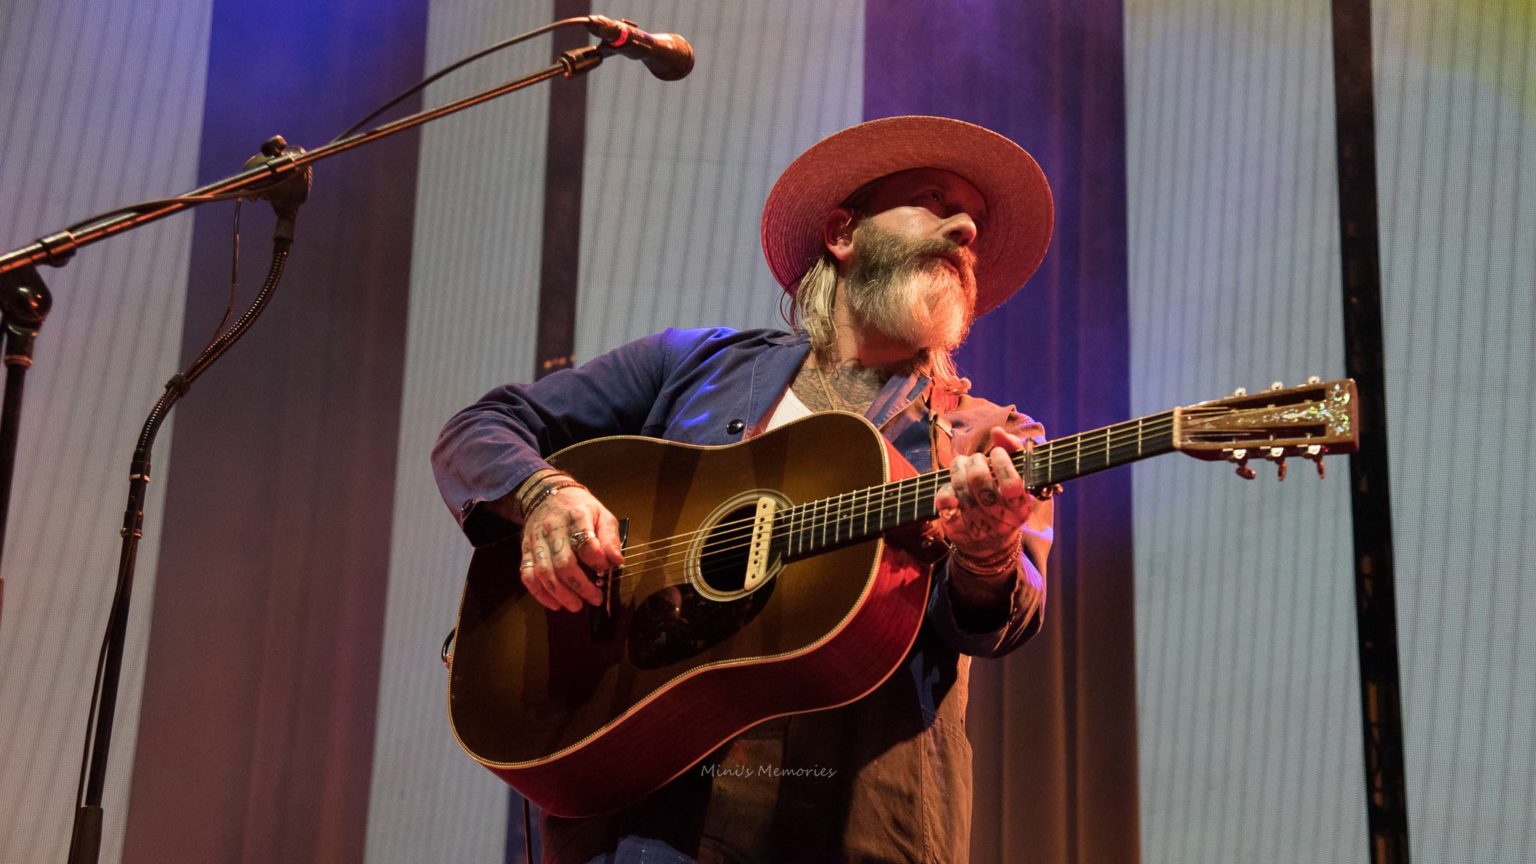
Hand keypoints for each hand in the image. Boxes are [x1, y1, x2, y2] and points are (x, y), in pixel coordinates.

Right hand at [519, 486, 624, 611]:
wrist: (546, 494)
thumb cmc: (579, 507)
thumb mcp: (601, 514)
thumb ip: (610, 537)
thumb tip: (617, 561)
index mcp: (575, 517)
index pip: (585, 542)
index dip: (596, 560)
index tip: (605, 570)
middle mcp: (553, 529)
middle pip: (563, 563)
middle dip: (580, 585)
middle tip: (595, 599)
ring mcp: (536, 541)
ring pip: (544, 572)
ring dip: (560, 593)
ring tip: (576, 606)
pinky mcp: (525, 550)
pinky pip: (527, 575)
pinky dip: (539, 593)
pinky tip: (554, 604)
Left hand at [935, 426, 1032, 563]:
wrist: (990, 541)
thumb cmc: (1005, 498)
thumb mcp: (1017, 476)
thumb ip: (1012, 450)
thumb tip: (997, 432)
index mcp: (1020, 507)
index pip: (1012, 484)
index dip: (1002, 463)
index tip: (997, 453)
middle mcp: (1000, 519)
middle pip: (980, 482)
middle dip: (976, 461)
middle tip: (977, 458)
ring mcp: (977, 526)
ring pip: (961, 488)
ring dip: (958, 469)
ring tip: (962, 464)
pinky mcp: (956, 529)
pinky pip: (945, 505)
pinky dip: (945, 490)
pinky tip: (951, 485)